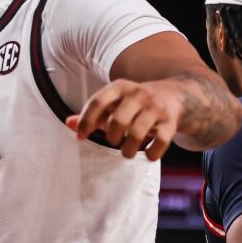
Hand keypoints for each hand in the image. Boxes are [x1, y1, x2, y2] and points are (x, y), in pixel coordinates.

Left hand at [68, 79, 183, 159]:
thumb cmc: (133, 103)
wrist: (172, 94)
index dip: (86, 121)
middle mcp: (138, 94)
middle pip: (118, 121)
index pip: (98, 102)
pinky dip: (151, 153)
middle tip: (113, 141)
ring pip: (137, 134)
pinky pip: (160, 142)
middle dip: (111, 137)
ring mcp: (155, 108)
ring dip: (128, 150)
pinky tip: (147, 155)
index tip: (81, 137)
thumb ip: (92, 114)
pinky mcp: (170, 122)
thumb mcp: (113, 102)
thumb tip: (69, 124)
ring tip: (127, 153)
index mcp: (119, 87)